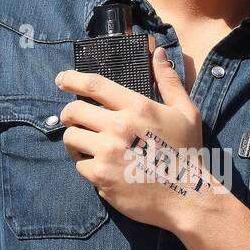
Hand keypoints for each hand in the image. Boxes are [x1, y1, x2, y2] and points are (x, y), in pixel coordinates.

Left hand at [55, 37, 208, 231]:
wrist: (187, 197)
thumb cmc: (187, 153)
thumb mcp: (186, 112)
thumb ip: (169, 81)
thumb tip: (157, 52)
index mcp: (138, 107)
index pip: (94, 85)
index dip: (72, 79)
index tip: (62, 79)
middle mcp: (119, 127)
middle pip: (73, 111)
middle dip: (69, 113)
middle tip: (73, 118)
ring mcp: (108, 153)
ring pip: (71, 137)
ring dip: (75, 140)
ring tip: (85, 145)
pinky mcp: (101, 177)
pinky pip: (79, 165)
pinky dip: (86, 166)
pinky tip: (100, 167)